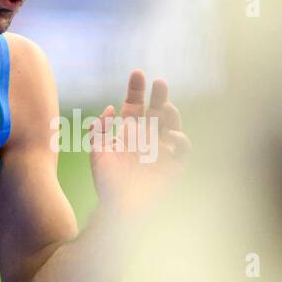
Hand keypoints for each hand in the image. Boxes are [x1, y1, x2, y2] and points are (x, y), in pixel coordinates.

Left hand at [88, 70, 190, 222]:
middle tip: (159, 83)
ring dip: (171, 113)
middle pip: (156, 110)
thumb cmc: (107, 183)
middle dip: (159, 95)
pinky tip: (170, 137)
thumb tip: (110, 109)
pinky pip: (183, 148)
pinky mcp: (175, 165)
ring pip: (172, 124)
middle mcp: (147, 138)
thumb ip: (100, 129)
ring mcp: (162, 150)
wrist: (120, 209)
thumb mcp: (98, 152)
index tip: (138, 73)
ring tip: (164, 107)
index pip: (134, 106)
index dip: (137, 90)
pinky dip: (180, 139)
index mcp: (129, 133)